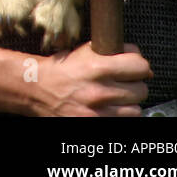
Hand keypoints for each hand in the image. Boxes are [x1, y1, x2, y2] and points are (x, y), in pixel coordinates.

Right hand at [31, 41, 151, 115]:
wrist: (35, 89)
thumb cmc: (60, 69)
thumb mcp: (83, 52)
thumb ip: (111, 52)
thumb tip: (141, 62)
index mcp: (96, 67)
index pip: (140, 66)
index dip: (138, 64)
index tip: (133, 65)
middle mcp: (99, 91)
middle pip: (141, 89)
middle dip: (133, 84)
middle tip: (122, 81)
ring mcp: (98, 112)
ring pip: (136, 109)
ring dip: (128, 102)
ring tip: (114, 96)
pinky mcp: (96, 124)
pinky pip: (124, 121)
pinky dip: (120, 115)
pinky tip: (109, 107)